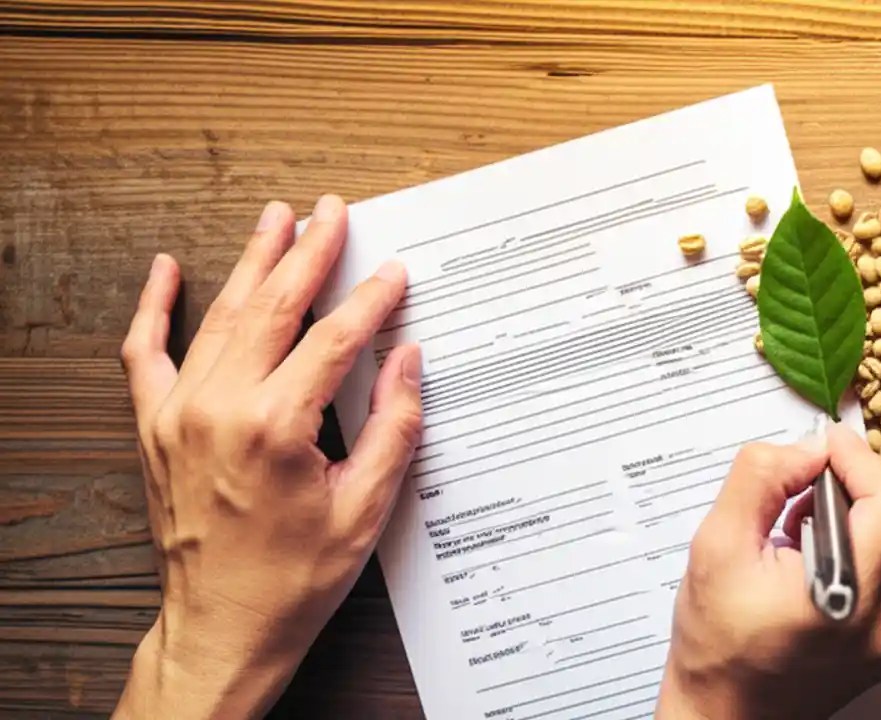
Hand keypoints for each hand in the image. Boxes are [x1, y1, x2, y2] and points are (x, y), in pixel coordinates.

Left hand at [114, 196, 422, 718]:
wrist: (224, 626)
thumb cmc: (294, 578)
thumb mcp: (364, 509)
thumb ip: (392, 427)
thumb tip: (408, 363)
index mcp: (275, 427)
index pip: (334, 339)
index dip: (371, 301)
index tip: (394, 274)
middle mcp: (219, 408)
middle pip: (273, 308)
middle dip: (310, 254)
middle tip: (334, 214)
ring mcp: (178, 413)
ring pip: (220, 315)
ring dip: (253, 262)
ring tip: (277, 220)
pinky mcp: (153, 426)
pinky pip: (146, 350)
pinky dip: (155, 305)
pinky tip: (169, 268)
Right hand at [656, 421, 880, 719]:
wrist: (725, 716)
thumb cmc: (716, 646)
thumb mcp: (716, 546)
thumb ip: (761, 480)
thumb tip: (807, 448)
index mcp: (848, 599)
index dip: (860, 459)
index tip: (821, 449)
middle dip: (871, 478)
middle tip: (817, 480)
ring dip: (878, 506)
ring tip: (818, 514)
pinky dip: (879, 539)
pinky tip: (828, 546)